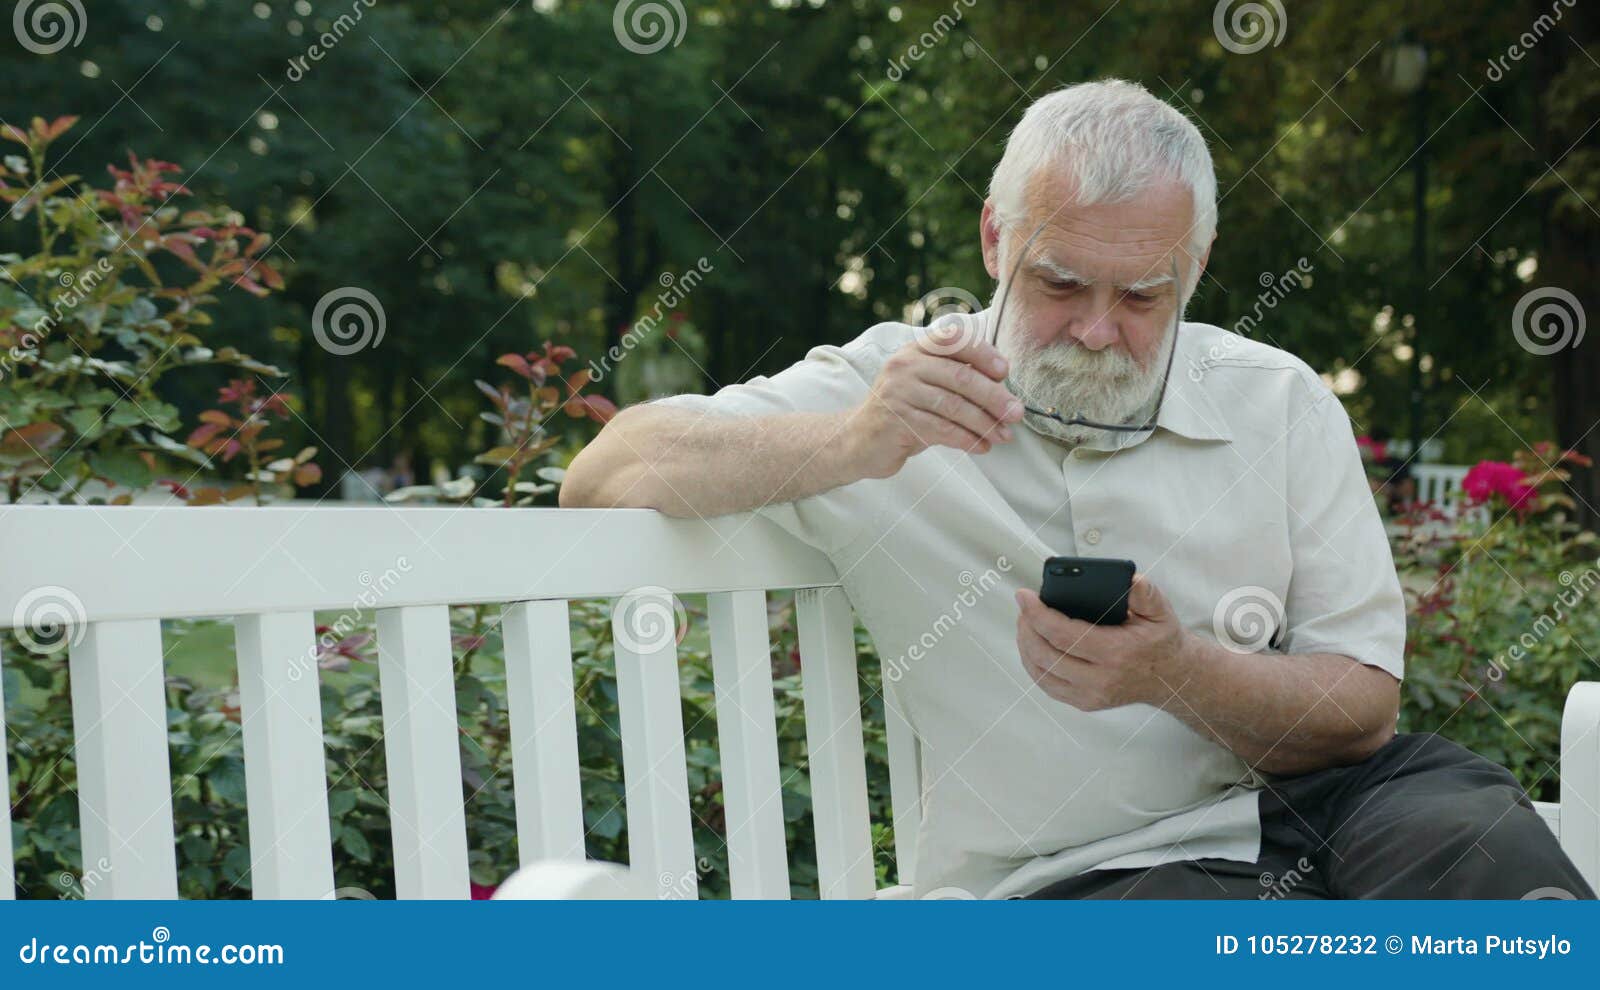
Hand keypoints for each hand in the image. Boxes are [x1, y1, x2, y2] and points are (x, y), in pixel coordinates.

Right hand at [841, 322, 1024, 479]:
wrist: (858, 440)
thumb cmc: (903, 412)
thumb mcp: (926, 387)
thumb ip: (956, 379)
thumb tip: (1003, 390)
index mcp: (916, 350)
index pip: (953, 339)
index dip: (983, 353)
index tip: (1005, 372)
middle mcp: (905, 365)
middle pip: (960, 377)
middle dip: (994, 397)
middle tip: (1016, 413)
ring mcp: (898, 392)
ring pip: (954, 406)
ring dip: (985, 423)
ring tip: (1003, 436)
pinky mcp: (896, 420)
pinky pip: (941, 429)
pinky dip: (966, 439)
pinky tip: (981, 447)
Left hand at [1014, 575, 1193, 711]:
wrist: (1172, 678)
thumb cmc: (1160, 640)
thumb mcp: (1161, 612)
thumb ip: (1145, 594)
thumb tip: (1129, 580)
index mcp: (1117, 653)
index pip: (1064, 634)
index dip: (1037, 614)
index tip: (1024, 596)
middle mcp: (1101, 679)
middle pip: (1046, 655)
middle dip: (1027, 627)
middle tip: (1023, 607)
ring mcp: (1091, 695)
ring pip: (1041, 672)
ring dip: (1026, 645)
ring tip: (1025, 622)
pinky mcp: (1085, 703)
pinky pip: (1047, 685)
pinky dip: (1033, 664)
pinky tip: (1032, 645)